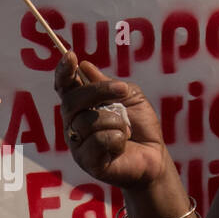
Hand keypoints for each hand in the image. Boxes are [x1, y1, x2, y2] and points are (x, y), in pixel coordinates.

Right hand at [55, 52, 168, 189]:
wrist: (155, 157)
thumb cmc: (140, 126)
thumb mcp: (129, 97)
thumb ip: (107, 83)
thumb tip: (84, 66)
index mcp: (80, 106)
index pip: (64, 86)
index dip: (64, 71)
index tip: (70, 56)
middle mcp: (73, 123)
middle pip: (73, 100)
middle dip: (99, 91)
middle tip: (122, 91)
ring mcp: (77, 143)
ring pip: (87, 121)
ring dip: (115, 122)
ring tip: (125, 131)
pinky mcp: (86, 161)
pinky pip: (97, 141)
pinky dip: (117, 139)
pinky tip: (121, 145)